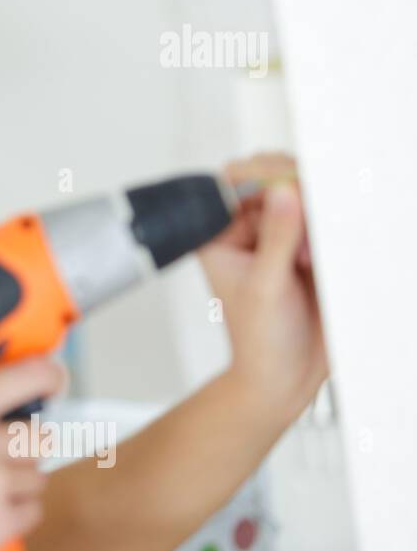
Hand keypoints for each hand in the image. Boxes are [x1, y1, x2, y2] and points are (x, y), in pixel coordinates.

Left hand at [198, 153, 327, 422]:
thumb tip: (283, 192)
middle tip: (306, 217)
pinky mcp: (309, 247)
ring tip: (309, 257)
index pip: (233, 182)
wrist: (288, 376)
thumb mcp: (267, 286)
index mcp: (218, 234)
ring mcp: (280, 236)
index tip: (288, 184)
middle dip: (293, 191)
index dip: (260, 174)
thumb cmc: (261, 339)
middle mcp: (248, 230)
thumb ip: (278, 238)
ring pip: (302, 196)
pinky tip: (324, 255)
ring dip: (314, 214)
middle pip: (271, 181)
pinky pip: (324, 219)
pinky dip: (331, 226)